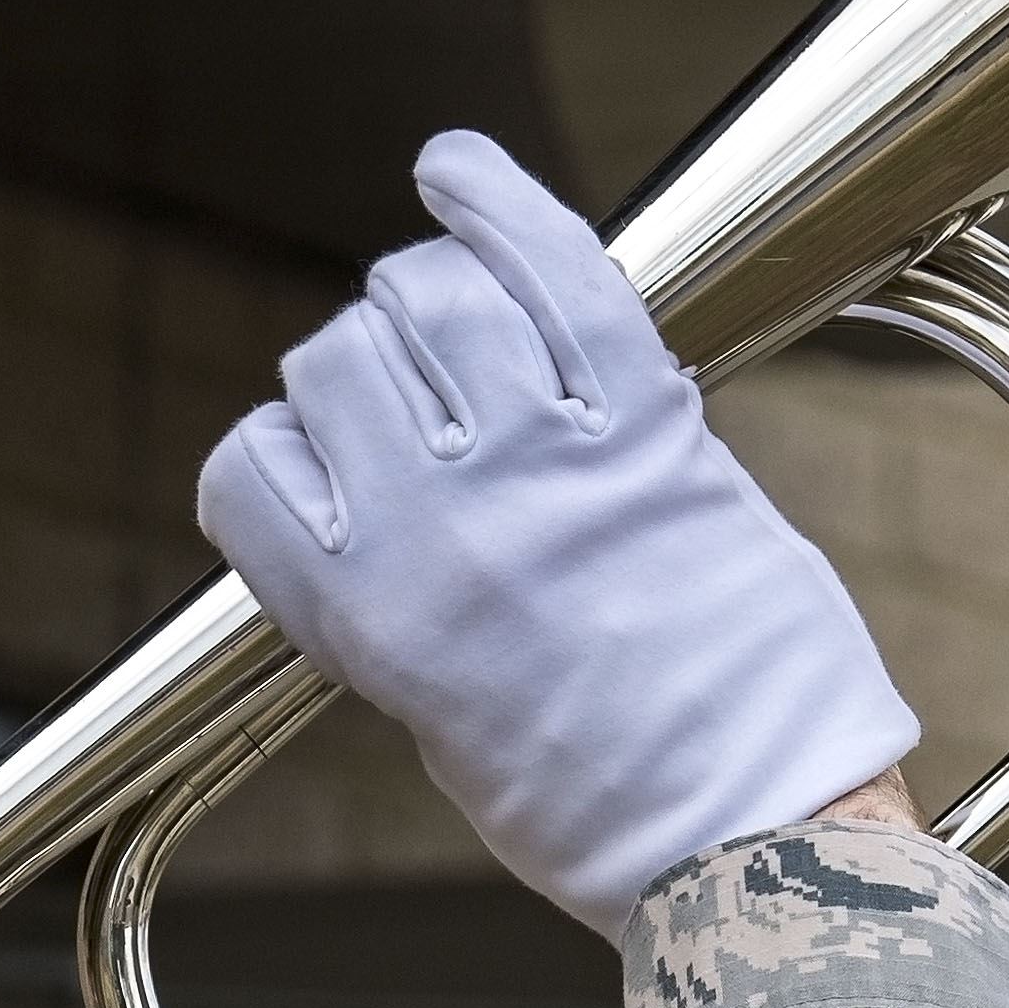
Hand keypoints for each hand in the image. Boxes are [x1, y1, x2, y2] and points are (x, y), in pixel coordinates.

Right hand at [195, 132, 921, 932]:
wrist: (759, 835)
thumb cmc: (607, 808)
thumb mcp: (438, 723)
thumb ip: (389, 604)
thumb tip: (381, 488)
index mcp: (366, 621)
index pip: (249, 471)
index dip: (285, 458)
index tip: (331, 469)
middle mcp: (436, 527)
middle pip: (335, 363)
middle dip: (365, 371)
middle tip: (425, 405)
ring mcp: (544, 464)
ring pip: (429, 298)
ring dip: (431, 291)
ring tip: (459, 317)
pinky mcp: (649, 425)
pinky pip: (555, 269)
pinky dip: (496, 200)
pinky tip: (458, 172)